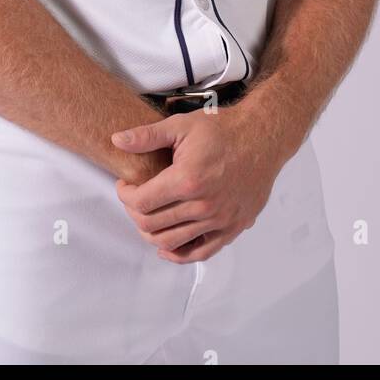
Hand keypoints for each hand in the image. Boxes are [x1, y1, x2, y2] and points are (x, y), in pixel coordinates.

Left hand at [111, 101, 287, 263]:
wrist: (262, 138)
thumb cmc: (222, 130)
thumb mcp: (181, 125)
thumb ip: (146, 136)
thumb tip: (117, 140)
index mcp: (187, 180)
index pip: (141, 202)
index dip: (125, 195)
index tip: (125, 185)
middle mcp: (203, 206)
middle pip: (152, 225)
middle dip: (134, 212)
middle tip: (134, 198)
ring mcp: (219, 221)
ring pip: (172, 242)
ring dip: (151, 233)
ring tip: (148, 216)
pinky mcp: (232, 228)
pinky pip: (201, 253)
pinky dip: (179, 254)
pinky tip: (167, 246)